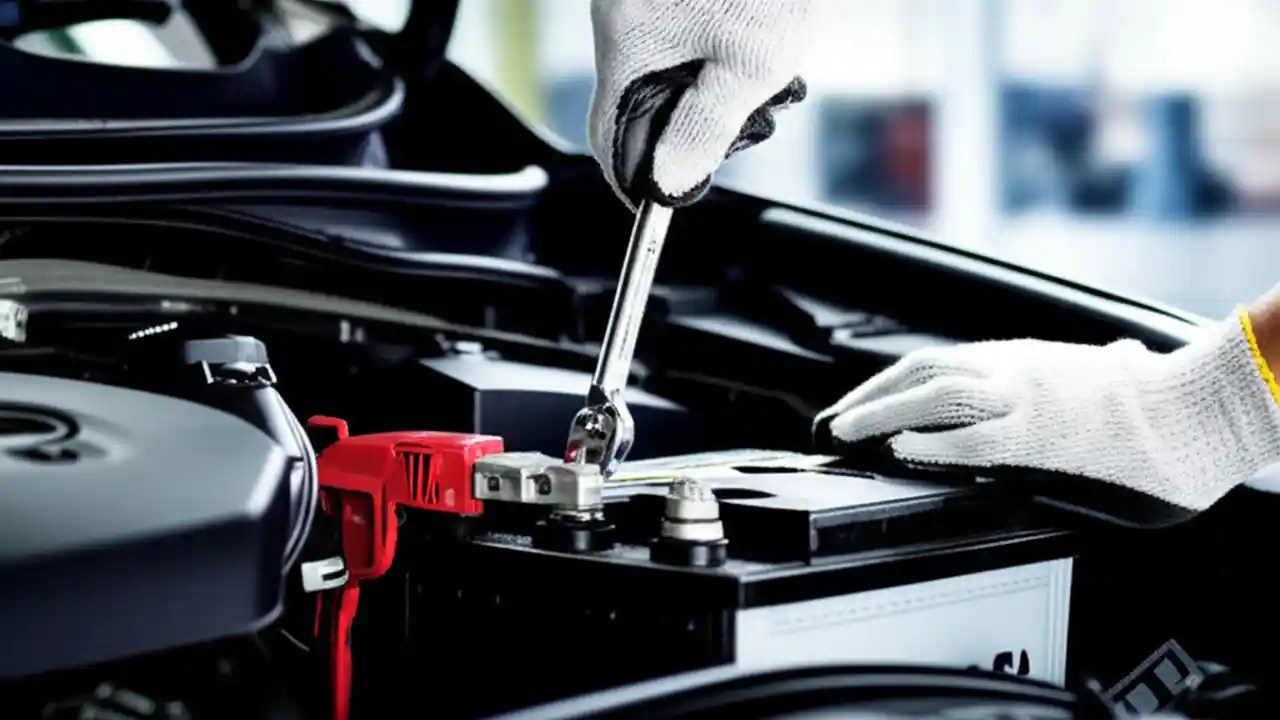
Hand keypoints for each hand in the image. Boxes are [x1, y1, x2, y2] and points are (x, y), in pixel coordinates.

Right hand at [588, 0, 815, 209]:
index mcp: (628, 39)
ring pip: (659, 69)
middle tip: (741, 120)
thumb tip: (668, 182)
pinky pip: (674, 35)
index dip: (633, 178)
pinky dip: (711, 50)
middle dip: (685, 123)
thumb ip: (705, 128)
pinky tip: (753, 34)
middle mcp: (620, 13)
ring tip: (759, 66)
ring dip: (704, 85)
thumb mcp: (751, 64)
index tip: (661, 200)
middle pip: (636, 102)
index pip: (606, 138)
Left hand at [814, 314, 1279, 515]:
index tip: (862, 400)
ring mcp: (1021, 399)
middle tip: (837, 421)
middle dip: (871, 396)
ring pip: (932, 395)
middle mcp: (1011, 369)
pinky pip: (967, 438)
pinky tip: (898, 452)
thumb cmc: (1154, 392)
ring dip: (881, 414)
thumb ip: (1096, 362)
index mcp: (1018, 357)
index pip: (934, 361)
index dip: (889, 382)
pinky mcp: (1037, 434)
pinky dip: (927, 443)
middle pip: (921, 372)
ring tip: (847, 433)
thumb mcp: (1107, 366)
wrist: (1191, 405)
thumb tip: (1115, 358)